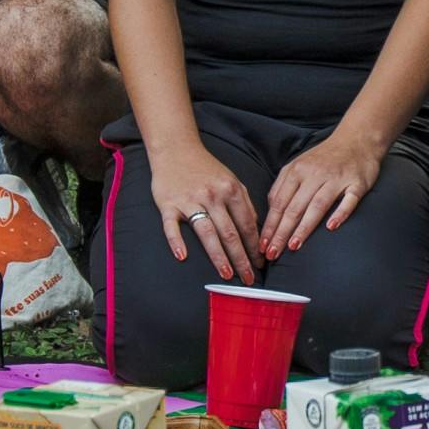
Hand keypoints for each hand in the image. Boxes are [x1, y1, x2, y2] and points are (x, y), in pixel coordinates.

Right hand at [147, 140, 261, 282]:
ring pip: (206, 233)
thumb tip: (255, 228)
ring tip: (226, 274)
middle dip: (241, 258)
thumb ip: (244, 202)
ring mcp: (189, 200)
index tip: (260, 264)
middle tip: (248, 279)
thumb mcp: (231, 179)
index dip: (255, 246)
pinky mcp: (168, 204)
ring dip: (218, 256)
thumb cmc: (205, 168)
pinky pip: (171, 226)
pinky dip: (176, 241)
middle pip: (230, 232)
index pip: (246, 224)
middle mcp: (212, 195)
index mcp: (230, 190)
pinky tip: (183, 257)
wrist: (176, 149)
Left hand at [255, 130, 382, 262]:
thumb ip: (283, 185)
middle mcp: (315, 174)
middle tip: (273, 253)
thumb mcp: (298, 165)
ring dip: (304, 227)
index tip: (262, 245)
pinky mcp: (357, 183)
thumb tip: (270, 211)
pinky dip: (340, 213)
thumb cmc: (324, 157)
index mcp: (297, 171)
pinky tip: (331, 227)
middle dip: (282, 232)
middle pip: (295, 207)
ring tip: (294, 246)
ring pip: (317, 205)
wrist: (357, 140)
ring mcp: (337, 178)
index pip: (279, 202)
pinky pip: (349, 200)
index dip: (270, 225)